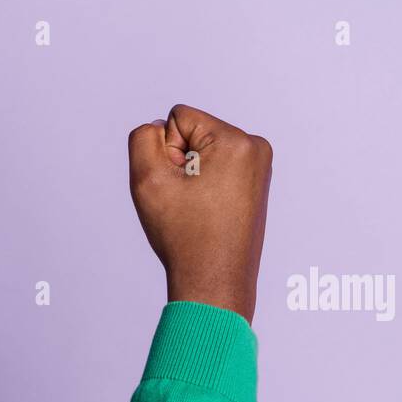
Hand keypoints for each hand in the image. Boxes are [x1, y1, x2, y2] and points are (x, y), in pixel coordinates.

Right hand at [128, 104, 271, 323]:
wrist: (215, 283)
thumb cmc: (185, 237)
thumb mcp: (147, 181)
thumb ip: (142, 139)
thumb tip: (158, 129)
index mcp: (236, 141)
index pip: (178, 118)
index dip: (165, 154)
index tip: (178, 189)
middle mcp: (255, 148)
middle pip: (193, 134)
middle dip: (180, 165)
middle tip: (187, 204)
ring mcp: (259, 167)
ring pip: (202, 154)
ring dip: (190, 178)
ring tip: (197, 211)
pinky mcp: (256, 185)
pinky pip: (216, 170)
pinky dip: (204, 189)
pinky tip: (206, 215)